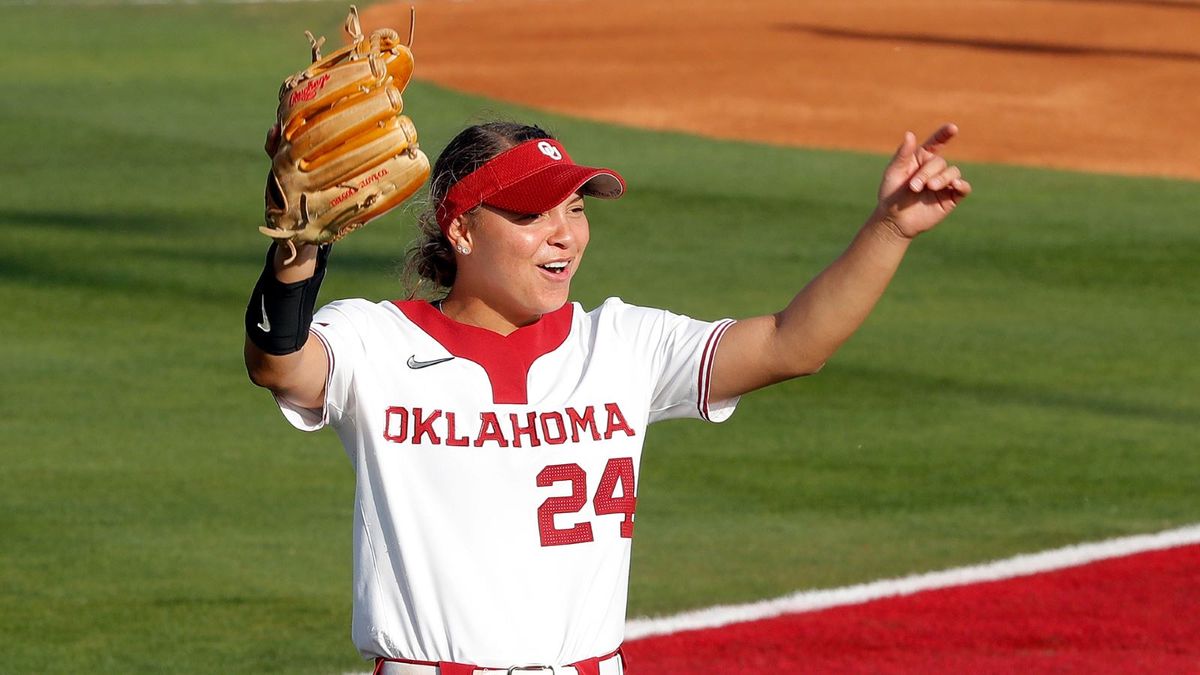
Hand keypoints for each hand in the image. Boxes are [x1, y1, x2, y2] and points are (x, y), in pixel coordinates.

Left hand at [874, 124, 971, 238]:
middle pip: (940, 163)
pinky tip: (955, 185)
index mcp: (921, 159)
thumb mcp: (894, 173)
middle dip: (927, 173)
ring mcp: (944, 183)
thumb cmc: (892, 195)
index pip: (936, 142)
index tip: (952, 128)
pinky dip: (962, 185)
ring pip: (953, 172)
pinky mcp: (951, 197)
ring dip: (942, 178)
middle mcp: (934, 169)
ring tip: (930, 188)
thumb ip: (903, 154)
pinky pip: (964, 188)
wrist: (894, 220)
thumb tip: (910, 134)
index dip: (945, 134)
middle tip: (914, 187)